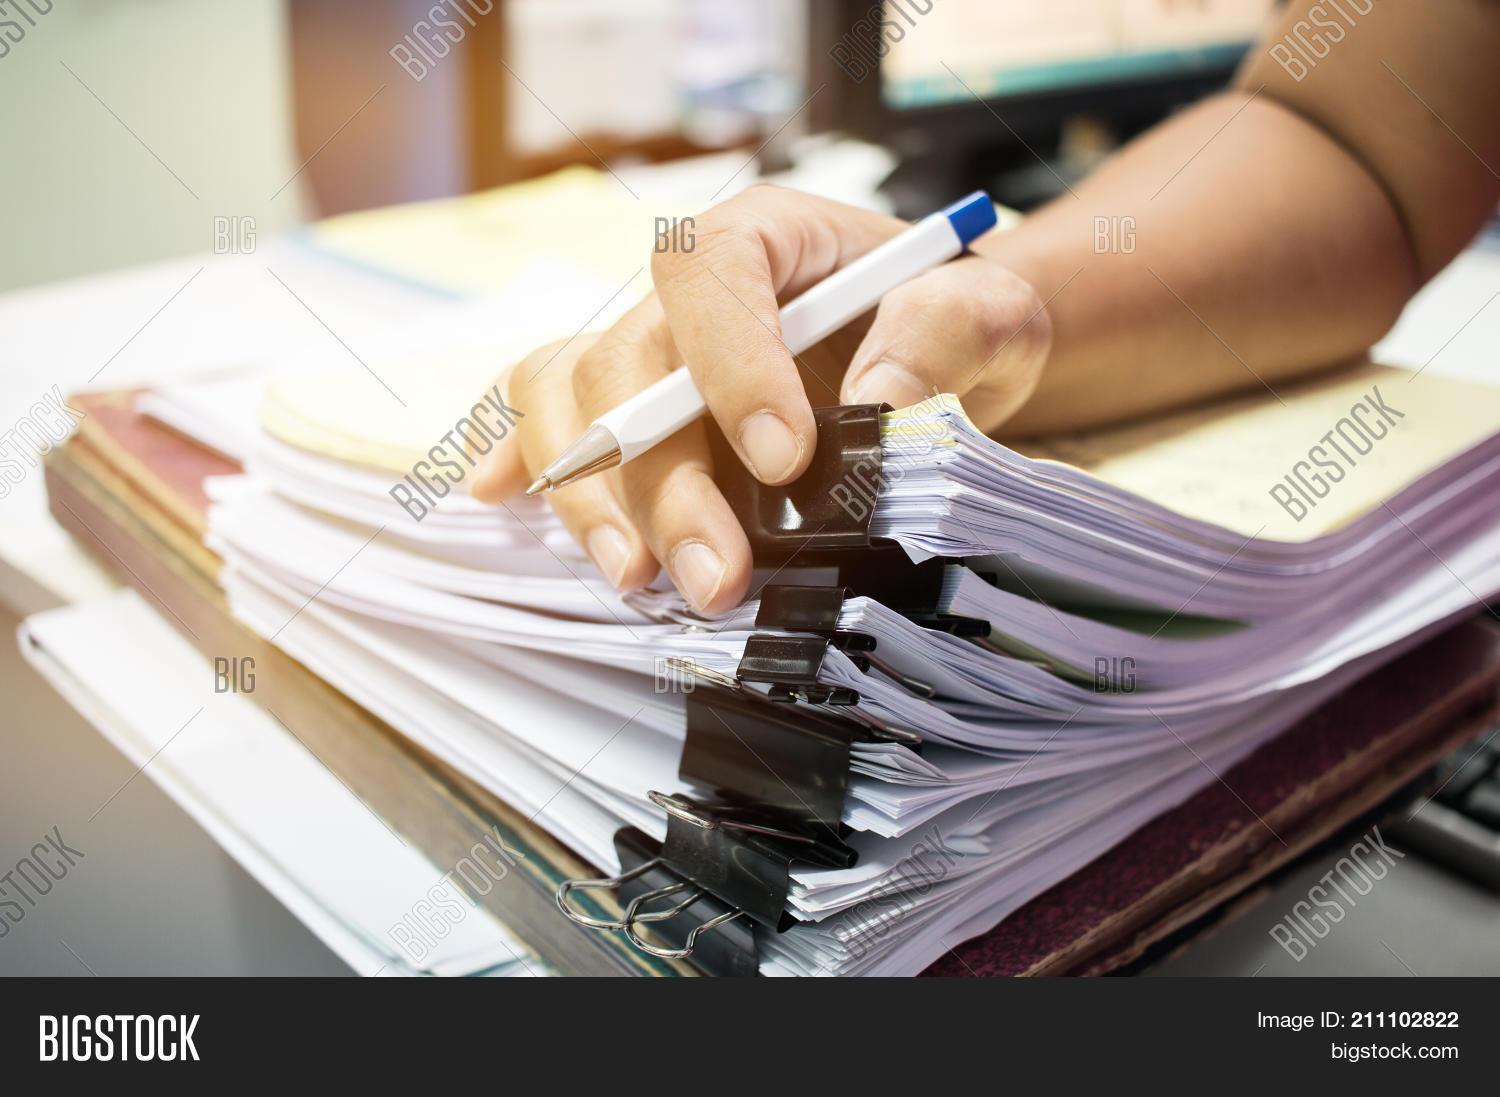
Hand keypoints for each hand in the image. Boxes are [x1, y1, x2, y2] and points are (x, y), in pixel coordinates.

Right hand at [469, 185, 1051, 613]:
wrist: (933, 353)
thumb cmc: (953, 323)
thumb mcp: (990, 314)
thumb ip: (945, 334)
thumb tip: (875, 402)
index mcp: (768, 237)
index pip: (711, 271)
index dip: (729, 361)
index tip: (784, 459)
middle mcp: (691, 293)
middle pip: (628, 362)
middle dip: (663, 480)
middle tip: (718, 576)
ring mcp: (649, 350)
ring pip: (569, 397)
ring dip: (592, 496)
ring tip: (641, 578)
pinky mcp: (633, 405)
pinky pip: (540, 409)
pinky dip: (517, 454)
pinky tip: (500, 499)